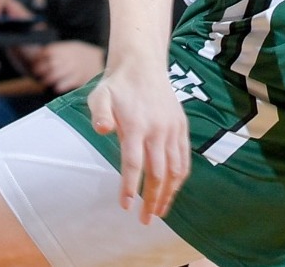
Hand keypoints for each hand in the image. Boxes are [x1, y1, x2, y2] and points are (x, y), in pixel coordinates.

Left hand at [29, 40, 104, 92]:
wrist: (104, 61)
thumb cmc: (84, 55)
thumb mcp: (73, 46)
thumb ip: (58, 48)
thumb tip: (39, 49)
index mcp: (68, 48)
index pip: (49, 51)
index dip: (39, 57)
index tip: (35, 61)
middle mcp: (70, 57)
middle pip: (50, 63)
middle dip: (41, 69)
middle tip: (38, 72)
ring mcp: (75, 68)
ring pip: (55, 74)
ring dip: (48, 78)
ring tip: (46, 80)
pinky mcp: (79, 79)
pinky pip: (65, 83)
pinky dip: (59, 86)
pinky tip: (57, 86)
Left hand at [87, 58, 189, 223]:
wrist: (144, 65)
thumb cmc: (117, 85)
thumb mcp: (99, 95)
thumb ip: (99, 113)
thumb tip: (102, 129)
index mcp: (137, 125)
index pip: (134, 163)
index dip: (130, 187)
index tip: (126, 207)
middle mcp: (158, 129)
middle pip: (158, 172)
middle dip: (152, 199)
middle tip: (146, 220)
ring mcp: (173, 129)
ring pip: (176, 168)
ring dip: (169, 193)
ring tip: (160, 211)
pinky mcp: (181, 127)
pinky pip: (184, 157)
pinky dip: (180, 177)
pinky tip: (173, 189)